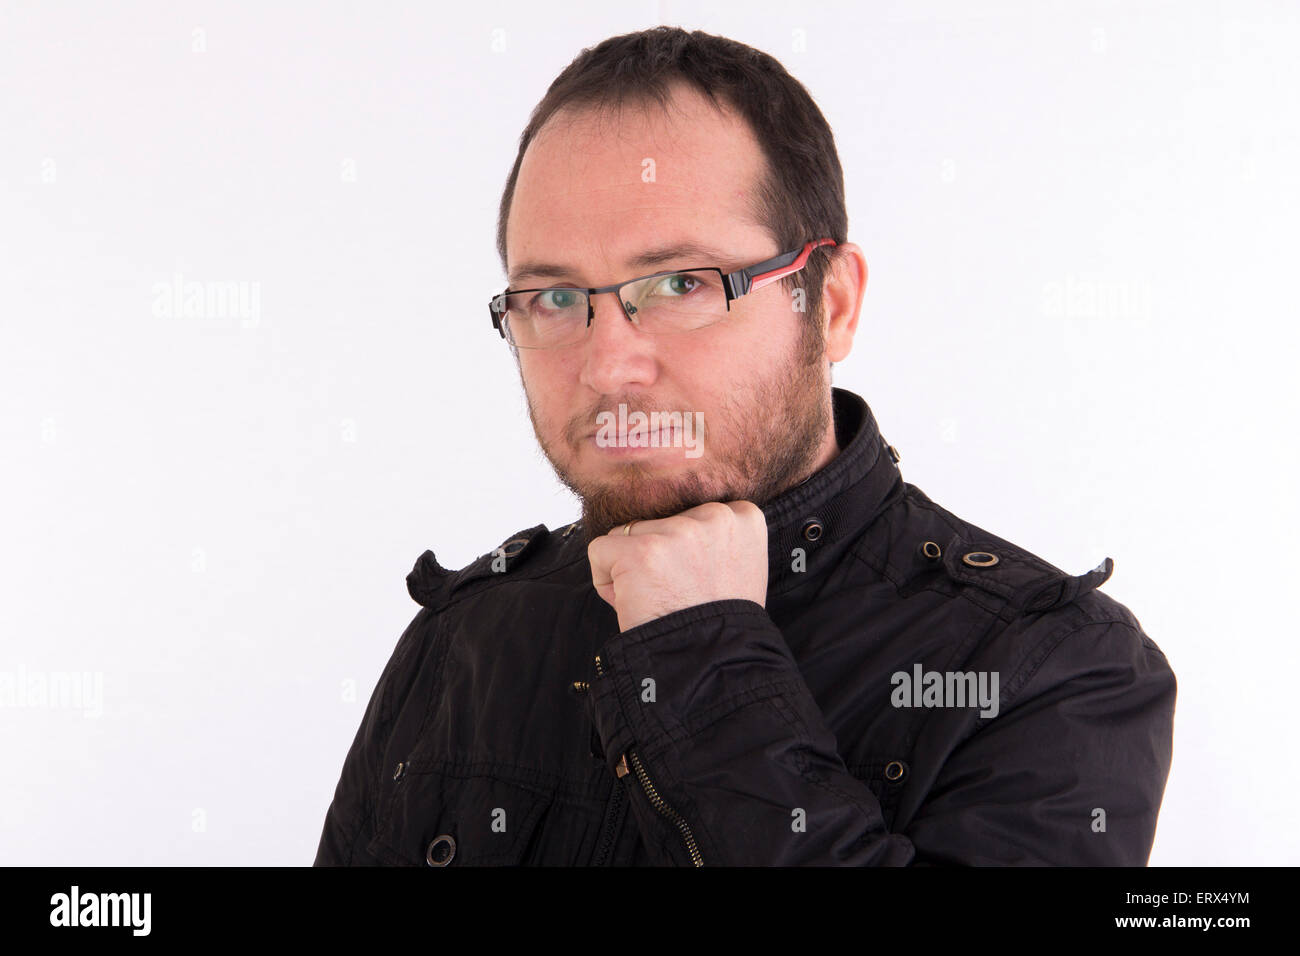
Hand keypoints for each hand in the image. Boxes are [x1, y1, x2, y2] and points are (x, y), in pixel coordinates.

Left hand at [587, 500, 768, 631]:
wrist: (713, 667)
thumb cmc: (718, 624)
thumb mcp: (736, 567)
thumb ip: (714, 538)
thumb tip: (669, 525)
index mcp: (743, 517)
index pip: (692, 513)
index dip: (684, 551)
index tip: (700, 582)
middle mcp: (714, 515)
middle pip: (659, 522)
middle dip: (658, 558)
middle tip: (680, 595)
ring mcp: (678, 531)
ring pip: (629, 535)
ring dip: (633, 569)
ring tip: (660, 601)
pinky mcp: (642, 551)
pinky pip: (599, 552)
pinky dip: (606, 582)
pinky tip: (635, 603)